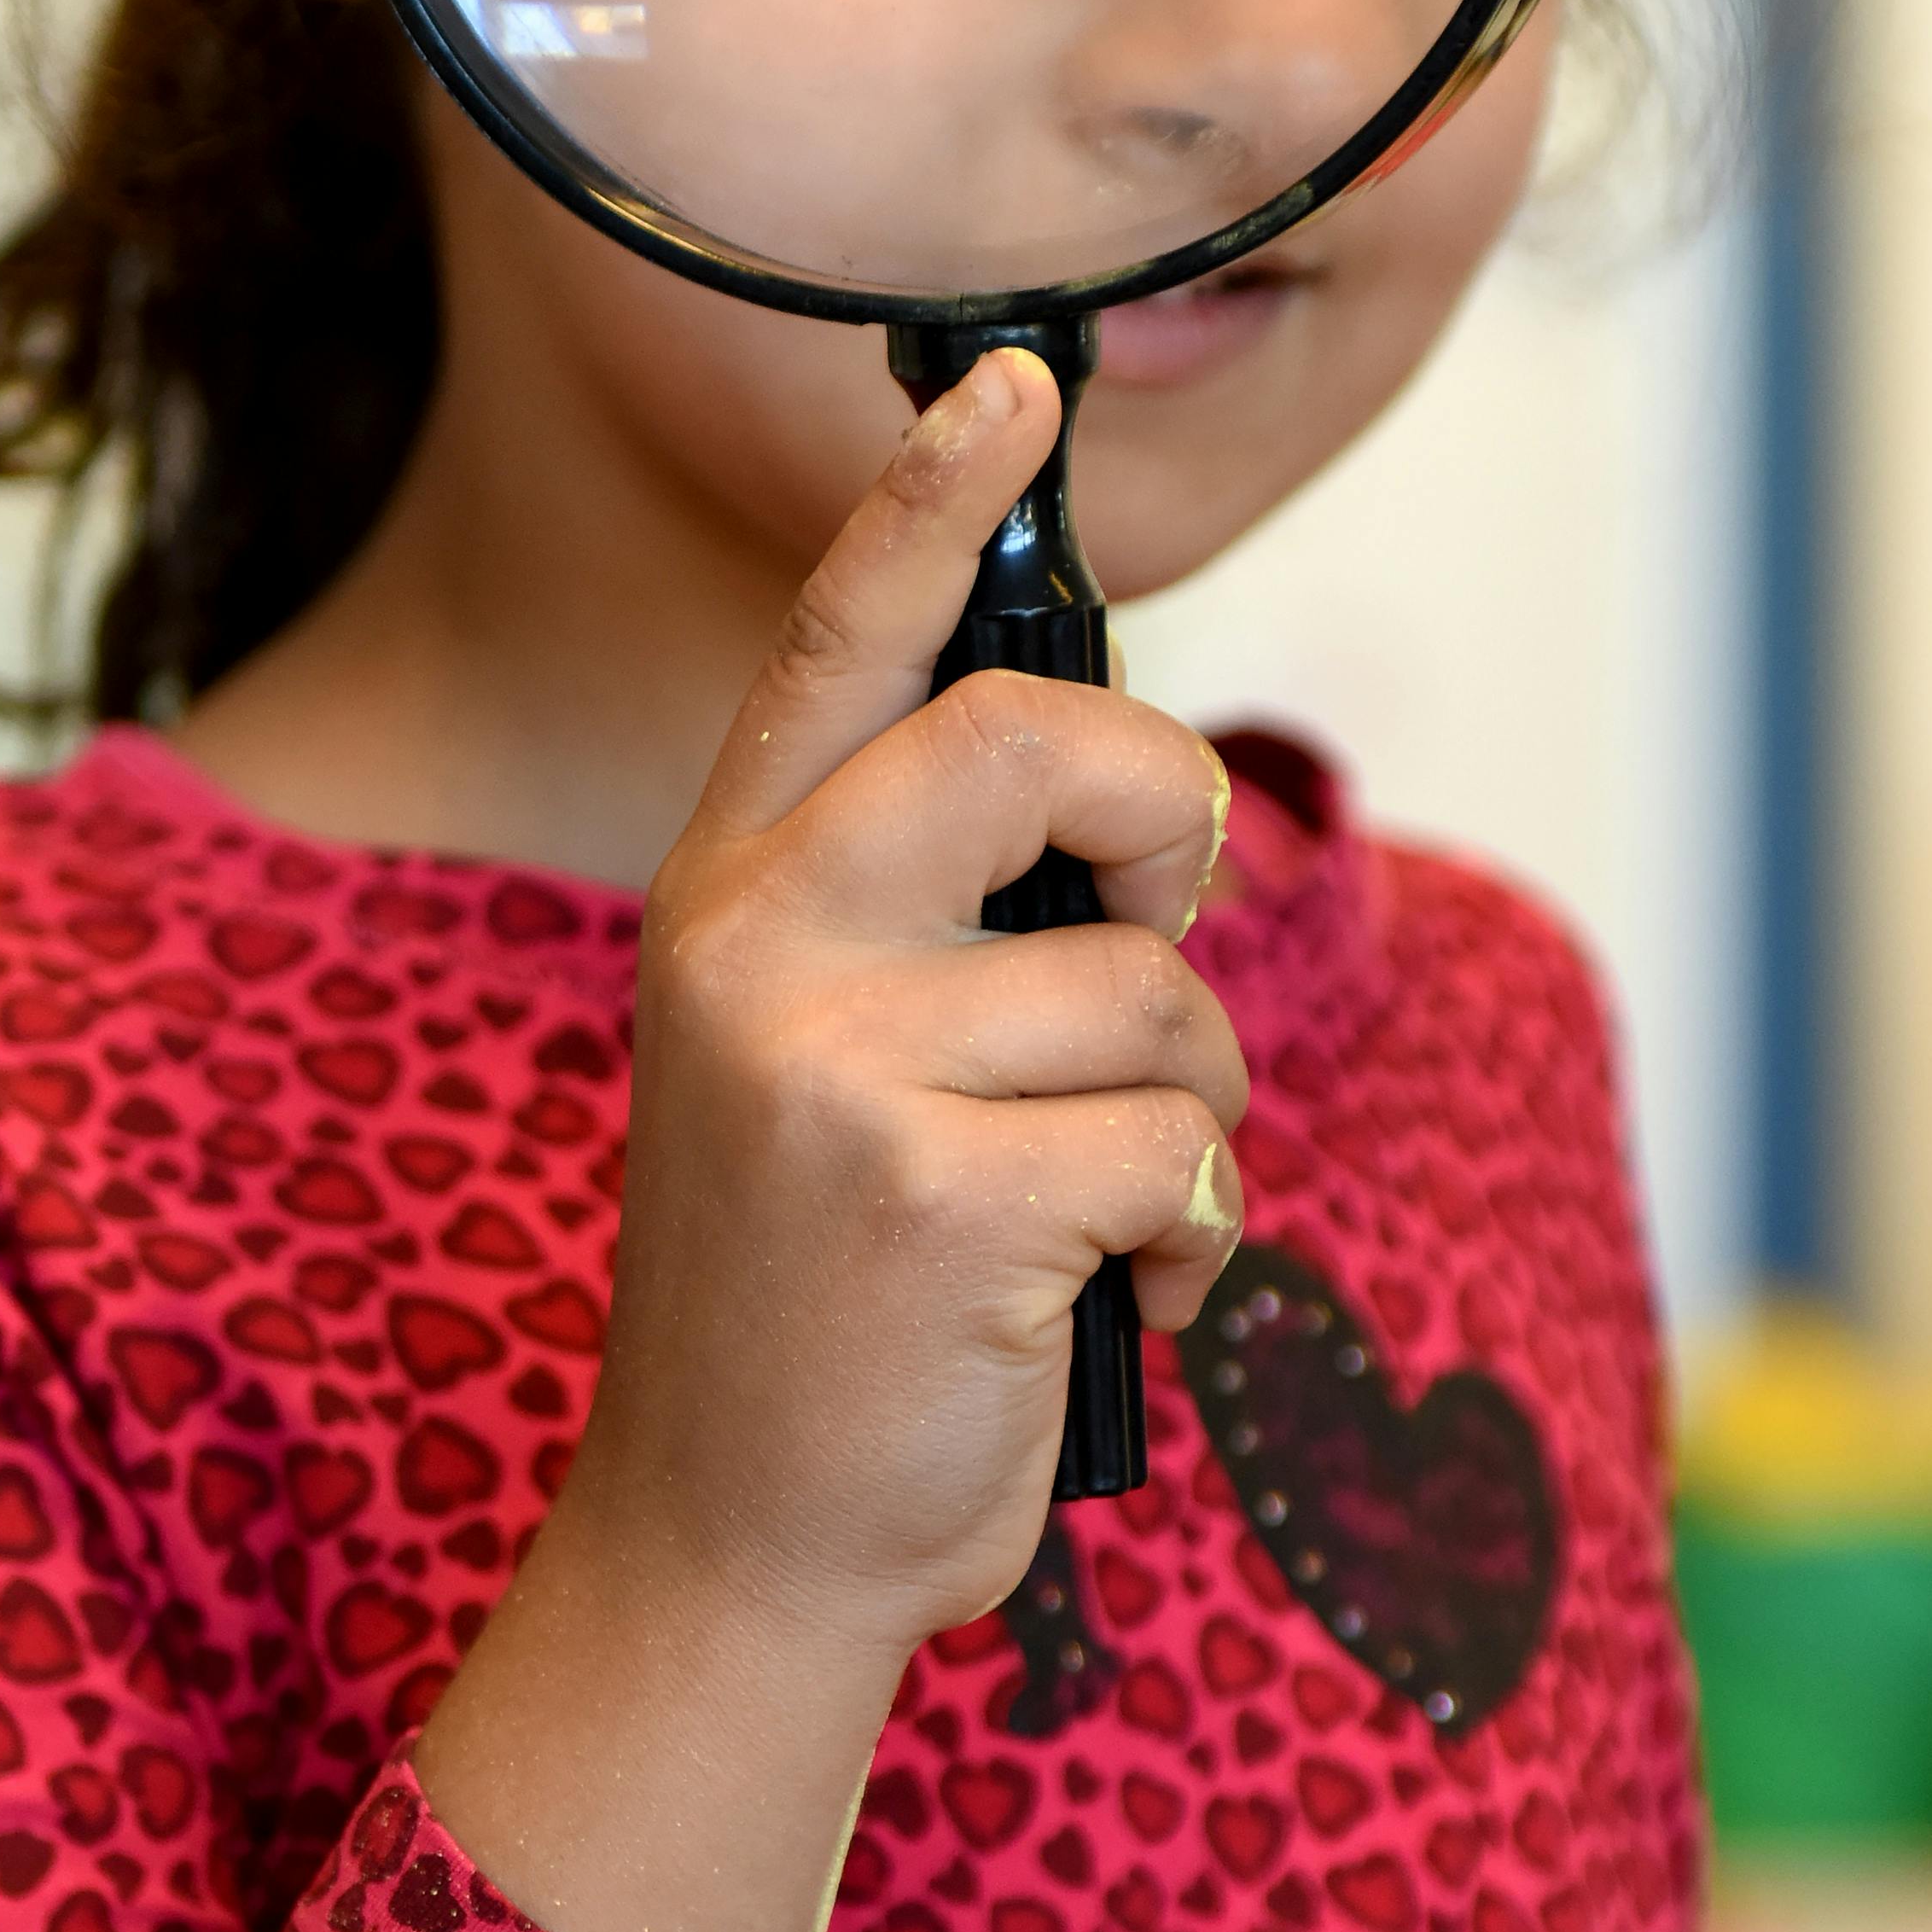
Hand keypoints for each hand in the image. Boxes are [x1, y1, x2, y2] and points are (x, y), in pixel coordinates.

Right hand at [416, 347, 1246, 1931]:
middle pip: (1038, 741)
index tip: (1018, 391)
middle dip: (1168, 820)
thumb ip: (932, 916)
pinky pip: (1179, 1148)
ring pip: (1152, 987)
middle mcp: (758, 942)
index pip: (837, 642)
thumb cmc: (831, 1292)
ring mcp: (831, 1063)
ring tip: (1103, 1204)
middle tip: (1162, 923)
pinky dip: (1198, 1239)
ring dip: (1193, 1106)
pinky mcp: (931, 1192)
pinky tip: (1111, 1296)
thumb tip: (1138, 806)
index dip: (933, 503)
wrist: (733, 1540)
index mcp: (733, 887)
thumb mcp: (830, 1057)